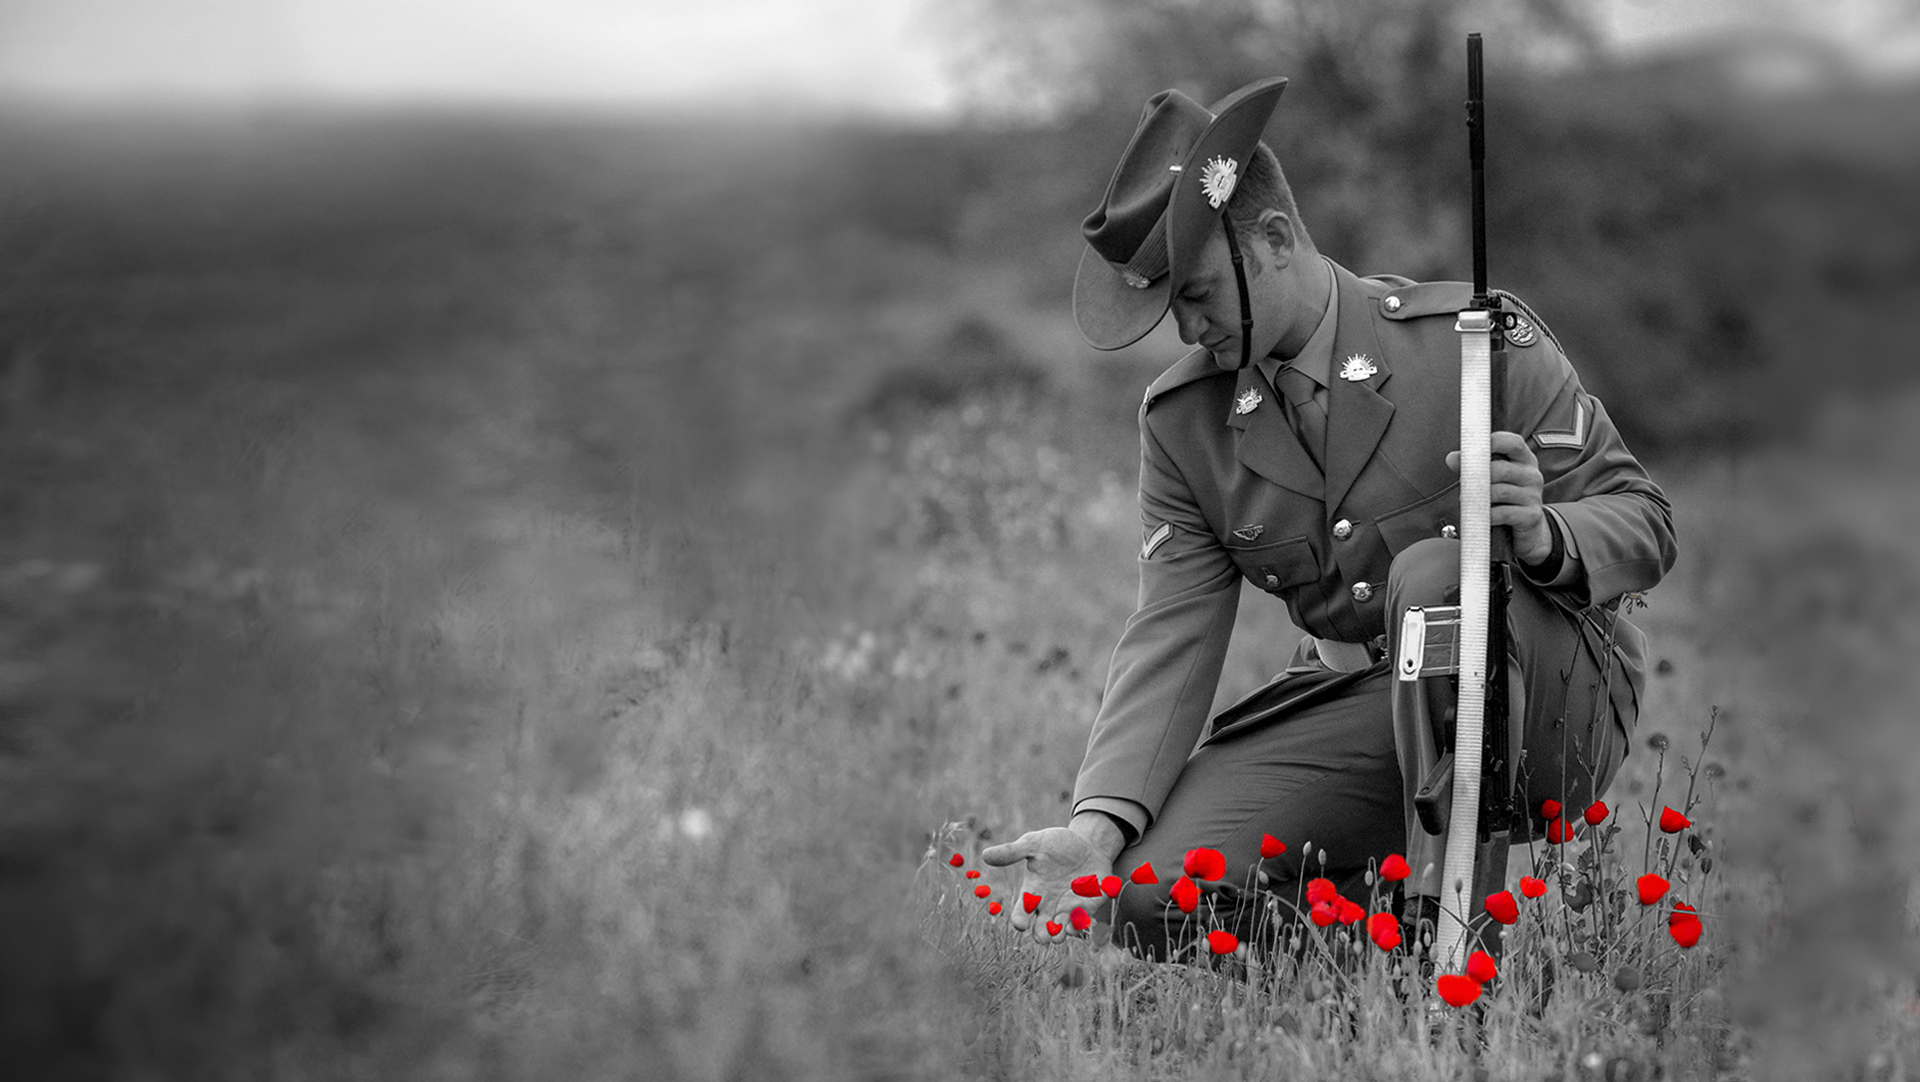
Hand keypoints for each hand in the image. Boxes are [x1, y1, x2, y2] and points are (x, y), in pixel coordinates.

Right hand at [980, 813, 1124, 945]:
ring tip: (1060, 931)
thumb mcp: (1035, 843)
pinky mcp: (1086, 908)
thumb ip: (1013, 851)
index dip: (1019, 921)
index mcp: (1032, 893)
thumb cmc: (1057, 844)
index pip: (1020, 914)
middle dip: (1042, 936)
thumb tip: (985, 855)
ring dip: (1060, 935)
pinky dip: (1080, 925)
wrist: (1088, 844)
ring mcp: (1067, 909)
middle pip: (1040, 930)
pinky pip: (1081, 923)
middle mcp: (1048, 906)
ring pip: (1061, 932)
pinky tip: (1079, 921)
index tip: (1021, 923)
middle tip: (1044, 935)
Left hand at [1446, 431, 1551, 564]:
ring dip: (1478, 498)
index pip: (1513, 442)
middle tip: (1465, 486)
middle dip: (1477, 478)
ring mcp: (1533, 495)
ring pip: (1499, 492)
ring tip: (1469, 502)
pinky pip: (1503, 513)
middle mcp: (1532, 475)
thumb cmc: (1507, 498)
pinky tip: (1483, 516)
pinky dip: (1488, 515)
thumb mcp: (1493, 480)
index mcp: (1524, 460)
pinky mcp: (1531, 515)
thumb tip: (1452, 458)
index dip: (1494, 441)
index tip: (1474, 447)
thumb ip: (1472, 467)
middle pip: (1500, 469)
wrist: (1529, 529)